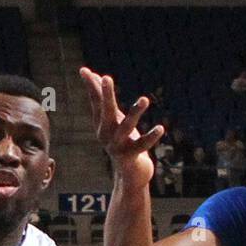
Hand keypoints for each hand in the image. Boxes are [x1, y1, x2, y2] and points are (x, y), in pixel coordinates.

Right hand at [79, 67, 164, 188]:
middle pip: (106, 112)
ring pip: (127, 127)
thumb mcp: (112, 120)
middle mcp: (106, 134)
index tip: (84, 70)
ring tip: (145, 99)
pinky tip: (161, 128)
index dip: (91, 86)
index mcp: (101, 124)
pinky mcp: (131, 156)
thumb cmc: (121, 142)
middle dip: (107, 95)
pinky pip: (142, 145)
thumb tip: (95, 75)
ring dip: (136, 113)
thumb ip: (105, 100)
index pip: (96, 102)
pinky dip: (151, 137)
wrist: (129, 175)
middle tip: (107, 78)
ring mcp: (118, 146)